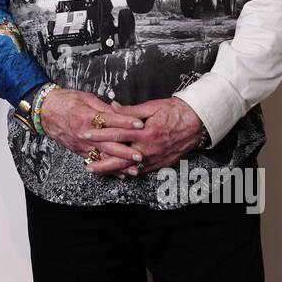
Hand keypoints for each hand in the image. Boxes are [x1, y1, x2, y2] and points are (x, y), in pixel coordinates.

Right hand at [38, 88, 142, 174]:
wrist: (45, 111)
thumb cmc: (65, 101)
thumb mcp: (86, 98)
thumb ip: (104, 108)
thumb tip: (121, 112)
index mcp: (87, 117)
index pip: (110, 120)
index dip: (126, 122)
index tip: (140, 124)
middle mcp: (84, 133)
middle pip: (108, 143)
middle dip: (125, 150)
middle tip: (140, 155)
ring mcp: (81, 144)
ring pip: (103, 156)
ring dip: (119, 164)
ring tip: (134, 169)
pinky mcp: (79, 151)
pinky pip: (95, 162)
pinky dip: (108, 169)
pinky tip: (120, 174)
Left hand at [81, 97, 206, 177]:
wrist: (196, 122)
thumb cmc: (174, 112)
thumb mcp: (151, 107)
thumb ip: (129, 111)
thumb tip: (111, 108)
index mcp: (145, 132)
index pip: (116, 134)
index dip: (99, 134)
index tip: (85, 134)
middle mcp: (148, 148)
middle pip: (120, 159)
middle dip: (102, 163)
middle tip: (87, 166)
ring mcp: (154, 158)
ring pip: (129, 168)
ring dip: (112, 170)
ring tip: (98, 172)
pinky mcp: (160, 164)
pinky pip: (141, 171)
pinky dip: (128, 173)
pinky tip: (117, 174)